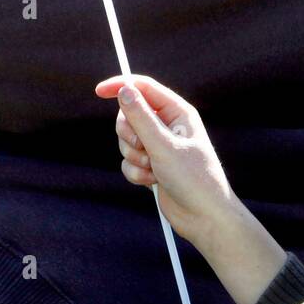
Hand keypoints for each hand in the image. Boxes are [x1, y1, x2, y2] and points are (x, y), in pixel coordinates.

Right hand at [95, 74, 289, 303]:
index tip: (99, 91)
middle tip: (142, 147)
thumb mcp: (164, 146)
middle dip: (129, 134)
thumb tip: (124, 90)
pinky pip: (128, 161)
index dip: (122, 86)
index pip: (144, 88)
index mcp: (177, 112)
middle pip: (129, 115)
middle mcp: (167, 126)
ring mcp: (158, 147)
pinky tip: (151, 181)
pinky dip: (135, 172)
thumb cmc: (193, 179)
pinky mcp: (151, 166)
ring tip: (153, 168)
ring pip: (126, 140)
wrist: (204, 218)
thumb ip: (141, 118)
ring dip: (134, 157)